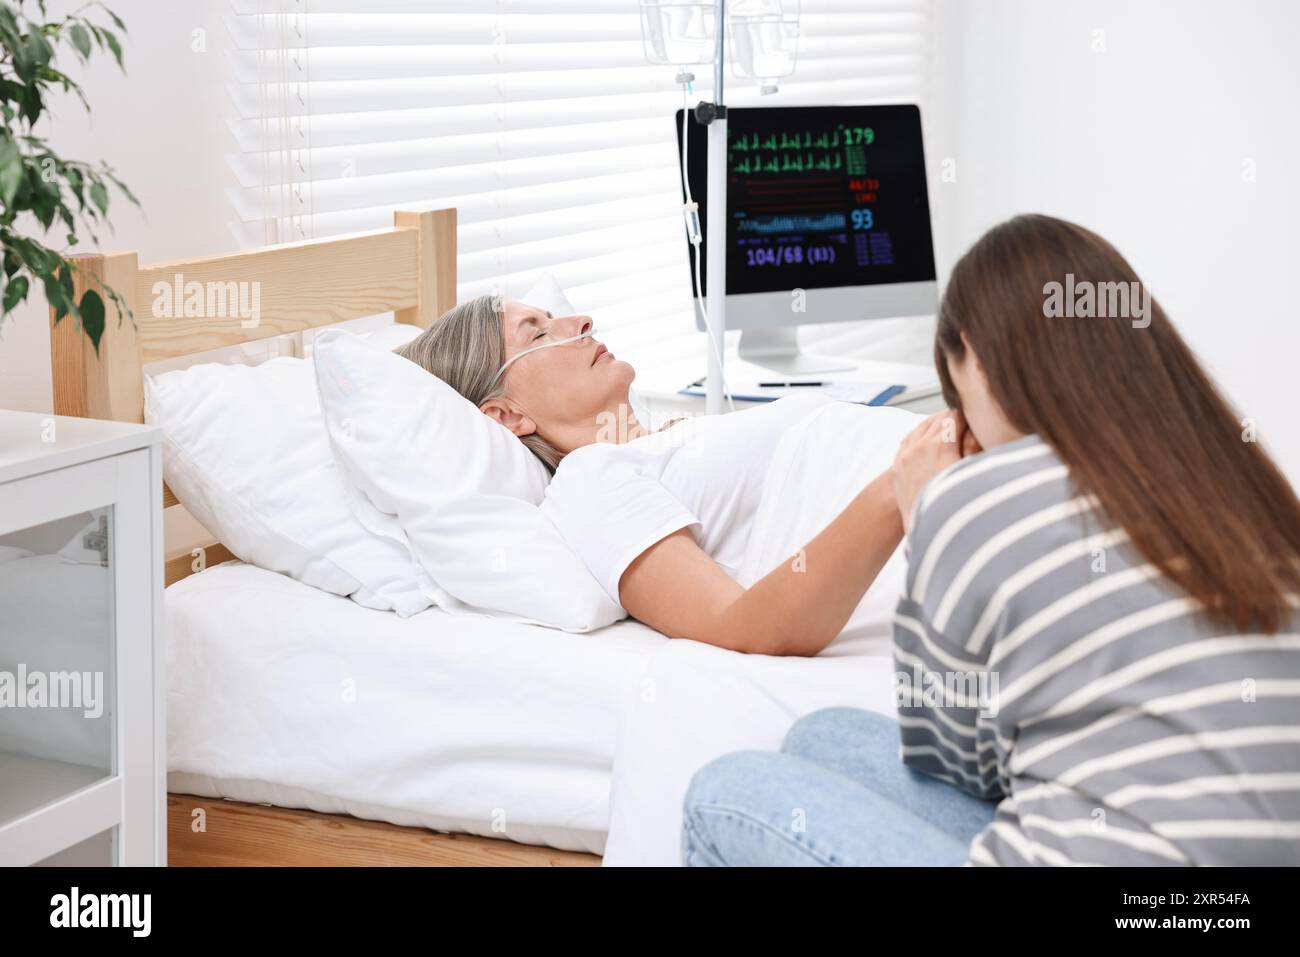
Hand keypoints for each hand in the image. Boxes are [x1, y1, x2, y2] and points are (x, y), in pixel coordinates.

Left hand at [891, 410, 972, 533]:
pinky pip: (910, 437)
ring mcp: (905, 455)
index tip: (979, 423)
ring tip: (954, 433)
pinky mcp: (898, 463)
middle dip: (955, 420)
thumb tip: (977, 428)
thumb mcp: (970, 474)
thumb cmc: (952, 507)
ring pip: (923, 426)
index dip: (969, 418)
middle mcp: (919, 447)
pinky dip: (923, 435)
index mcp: (939, 446)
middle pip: (939, 418)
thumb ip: (975, 448)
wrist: (923, 531)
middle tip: (970, 426)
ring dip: (938, 426)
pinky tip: (934, 440)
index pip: (956, 416)